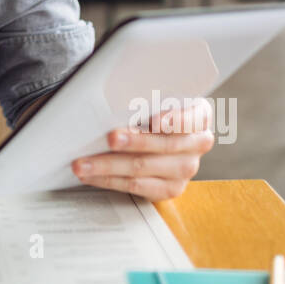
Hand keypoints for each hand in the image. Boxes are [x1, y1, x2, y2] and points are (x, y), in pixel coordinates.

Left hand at [71, 98, 214, 200]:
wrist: (157, 137)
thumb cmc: (151, 110)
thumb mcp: (155, 98)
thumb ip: (145, 98)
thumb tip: (114, 95)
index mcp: (199, 115)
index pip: (191, 117)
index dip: (174, 120)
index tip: (155, 121)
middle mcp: (198, 143)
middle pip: (163, 145)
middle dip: (133, 142)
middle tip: (110, 138)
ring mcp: (186, 169)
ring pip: (143, 167)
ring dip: (109, 165)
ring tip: (84, 163)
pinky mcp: (170, 188)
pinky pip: (136, 186)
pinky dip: (109, 180)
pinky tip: (91, 175)